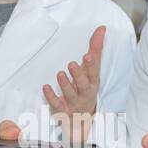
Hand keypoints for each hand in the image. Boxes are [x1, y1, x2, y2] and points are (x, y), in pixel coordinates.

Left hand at [42, 25, 105, 144]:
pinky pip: (56, 104)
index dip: (91, 65)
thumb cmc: (86, 87)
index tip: (87, 56)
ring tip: (60, 74)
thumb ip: (95, 48)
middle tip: (71, 64)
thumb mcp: (92, 70)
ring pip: (70, 94)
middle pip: (83, 85)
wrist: (81, 119)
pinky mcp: (62, 110)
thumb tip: (101, 28)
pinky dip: (51, 96)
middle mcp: (84, 93)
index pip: (93, 73)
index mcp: (92, 82)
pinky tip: (45, 87)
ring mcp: (73, 102)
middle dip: (78, 75)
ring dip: (65, 84)